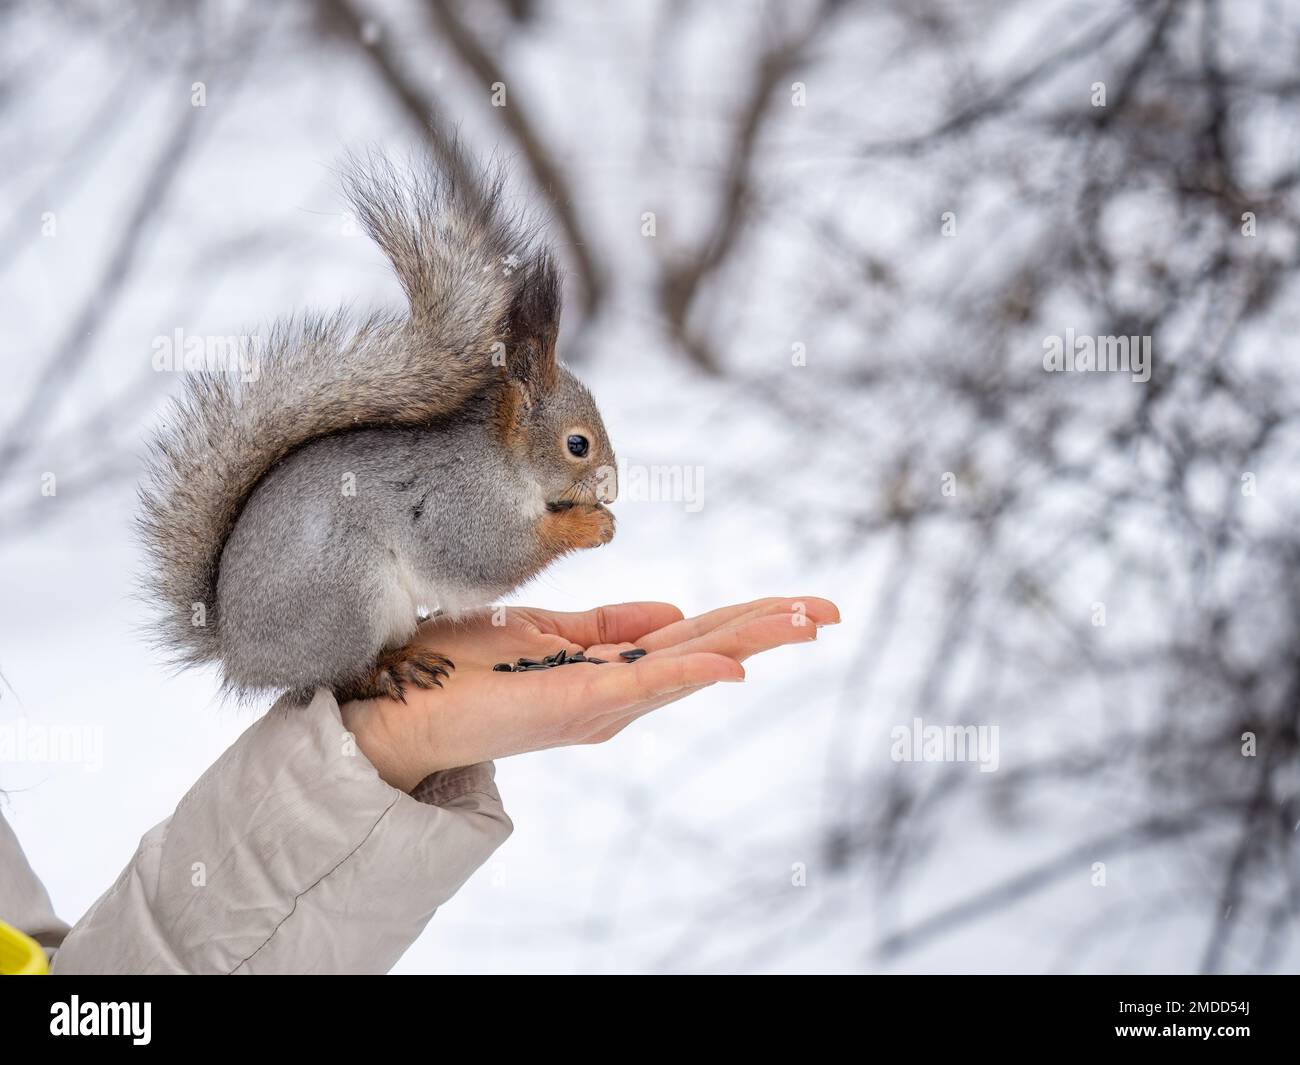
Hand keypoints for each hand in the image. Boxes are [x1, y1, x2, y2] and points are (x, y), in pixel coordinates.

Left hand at [339, 596, 839, 790]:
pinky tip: (735, 666)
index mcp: (614, 668)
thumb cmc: (463, 667)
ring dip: (753, 641)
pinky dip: (691, 673)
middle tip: (832, 610)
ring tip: (809, 620)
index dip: (748, 617)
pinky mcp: (578, 704)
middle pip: (709, 648)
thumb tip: (675, 609)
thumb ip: (607, 622)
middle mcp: (619, 690)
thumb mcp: (544, 627)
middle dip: (771, 628)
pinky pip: (645, 684)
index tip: (800, 602)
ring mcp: (603, 701)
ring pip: (693, 662)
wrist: (402, 702)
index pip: (695, 636)